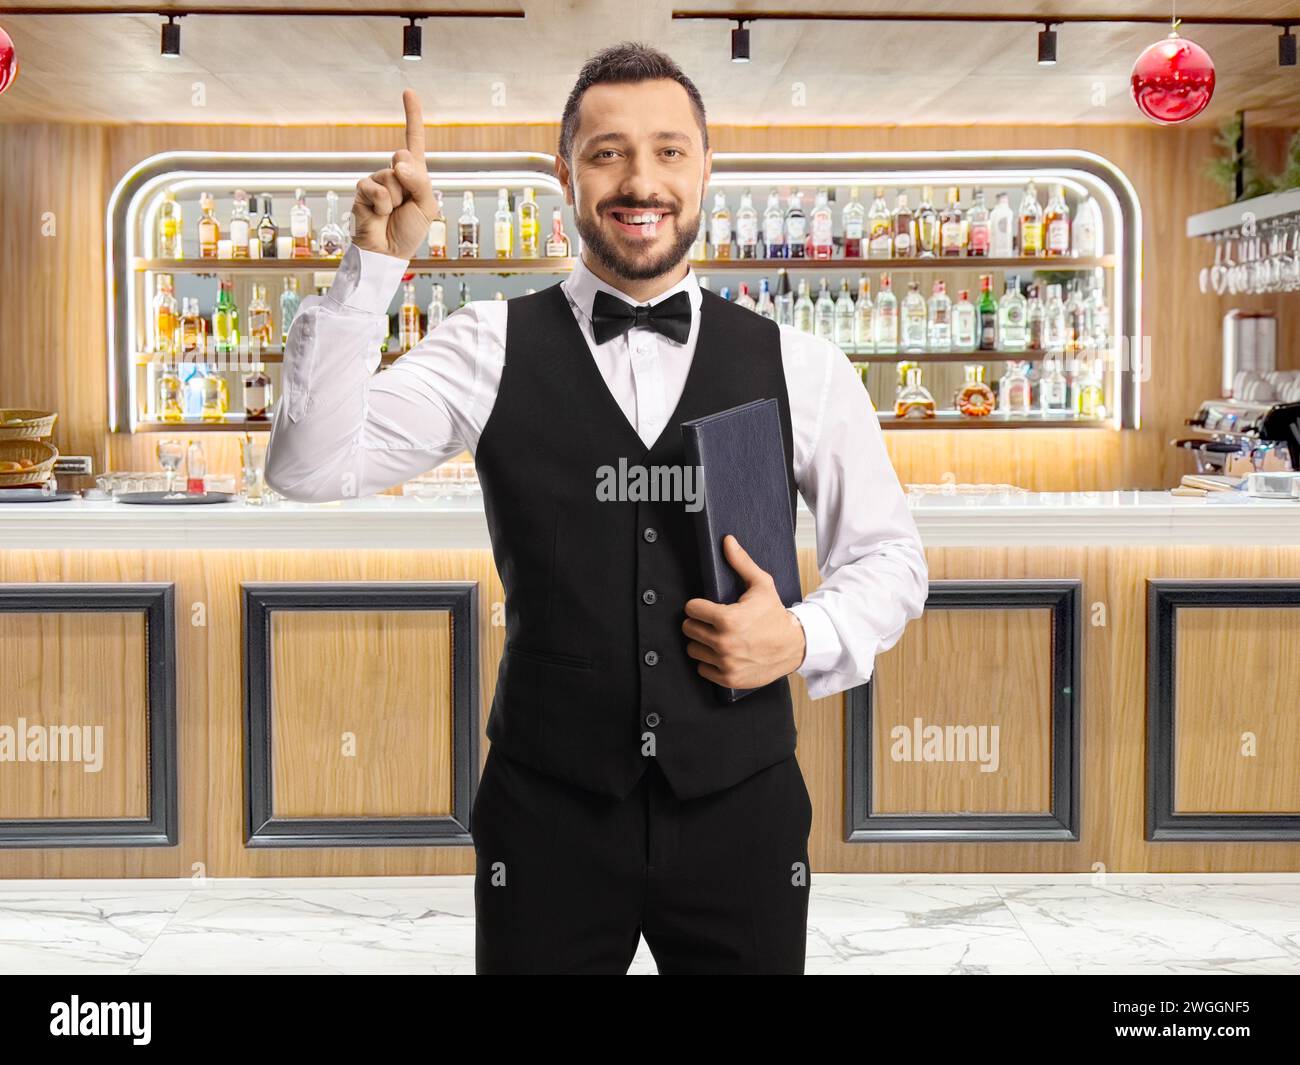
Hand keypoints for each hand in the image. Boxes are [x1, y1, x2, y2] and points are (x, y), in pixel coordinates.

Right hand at [352, 89, 435, 258]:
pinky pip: (376, 188)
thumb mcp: (427, 206)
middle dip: (409, 182)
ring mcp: (378, 180)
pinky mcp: (362, 189)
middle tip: (406, 204)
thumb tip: (399, 159)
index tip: (408, 91)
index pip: (413, 140)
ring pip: (391, 177)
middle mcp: (395, 173)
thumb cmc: (409, 232)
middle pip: (404, 159)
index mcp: (414, 175)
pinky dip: (382, 204)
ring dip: (396, 199)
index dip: (412, 116)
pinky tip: (379, 214)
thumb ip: (420, 181)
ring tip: (392, 213)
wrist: (386, 253)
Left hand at [682, 534, 806, 690]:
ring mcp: (725, 662)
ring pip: (692, 649)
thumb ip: (741, 563)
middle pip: (688, 629)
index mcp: (727, 619)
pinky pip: (702, 670)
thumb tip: (728, 540)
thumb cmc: (775, 614)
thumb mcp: (761, 585)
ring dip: (701, 643)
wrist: (795, 646)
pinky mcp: (728, 678)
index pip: (691, 609)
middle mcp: (723, 642)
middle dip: (698, 623)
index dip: (698, 606)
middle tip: (711, 622)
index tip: (706, 607)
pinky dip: (708, 663)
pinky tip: (721, 654)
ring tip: (716, 637)